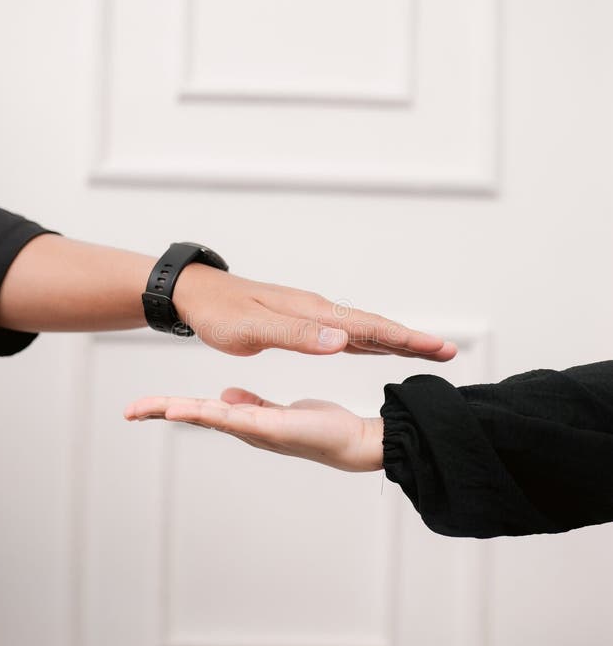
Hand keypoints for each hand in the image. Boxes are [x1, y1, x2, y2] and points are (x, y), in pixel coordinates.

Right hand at [124, 388, 382, 472]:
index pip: (201, 411)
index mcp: (247, 422)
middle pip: (195, 417)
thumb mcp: (281, 411)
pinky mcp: (271, 428)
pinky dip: (207, 414)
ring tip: (146, 409)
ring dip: (176, 412)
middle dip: (161, 413)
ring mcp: (256, 431)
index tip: (143, 406)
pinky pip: (234, 419)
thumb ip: (254, 405)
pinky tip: (188, 408)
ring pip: (208, 418)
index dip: (170, 408)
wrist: (353, 442)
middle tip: (128, 411)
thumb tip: (227, 396)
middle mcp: (247, 430)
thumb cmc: (322, 427)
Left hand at [174, 264, 456, 359]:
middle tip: (448, 351)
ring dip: (395, 341)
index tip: (440, 348)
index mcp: (313, 313)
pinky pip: (345, 333)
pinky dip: (368, 342)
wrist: (197, 294)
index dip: (406, 339)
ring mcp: (312, 315)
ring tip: (426, 350)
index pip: (370, 328)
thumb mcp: (253, 330)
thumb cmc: (220, 314)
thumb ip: (298, 335)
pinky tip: (377, 348)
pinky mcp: (302, 322)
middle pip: (376, 326)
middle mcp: (319, 311)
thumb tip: (343, 339)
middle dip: (412, 341)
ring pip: (364, 330)